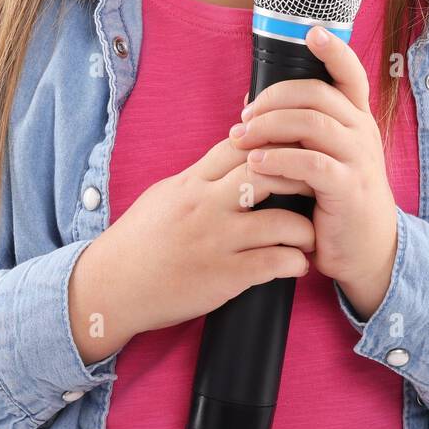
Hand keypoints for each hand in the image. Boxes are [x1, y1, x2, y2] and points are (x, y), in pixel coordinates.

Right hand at [86, 134, 316, 344]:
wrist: (111, 287)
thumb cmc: (137, 242)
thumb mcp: (164, 196)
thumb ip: (199, 177)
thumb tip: (230, 156)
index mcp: (191, 183)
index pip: (241, 145)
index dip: (274, 141)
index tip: (295, 149)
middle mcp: (205, 206)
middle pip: (267, 173)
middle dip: (300, 176)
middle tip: (317, 187)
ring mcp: (216, 241)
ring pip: (281, 222)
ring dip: (305, 229)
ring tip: (310, 235)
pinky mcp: (223, 276)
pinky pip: (273, 264)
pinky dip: (295, 263)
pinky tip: (298, 264)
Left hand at [230, 27, 398, 319]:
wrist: (364, 250)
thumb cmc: (334, 199)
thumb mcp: (324, 156)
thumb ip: (300, 129)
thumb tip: (253, 102)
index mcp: (356, 119)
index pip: (351, 74)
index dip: (333, 50)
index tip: (310, 32)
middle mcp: (361, 132)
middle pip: (317, 93)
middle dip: (273, 98)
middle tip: (243, 115)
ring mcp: (359, 159)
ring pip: (312, 123)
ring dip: (269, 126)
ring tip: (240, 138)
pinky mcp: (348, 189)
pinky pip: (310, 164)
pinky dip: (278, 160)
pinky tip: (255, 164)